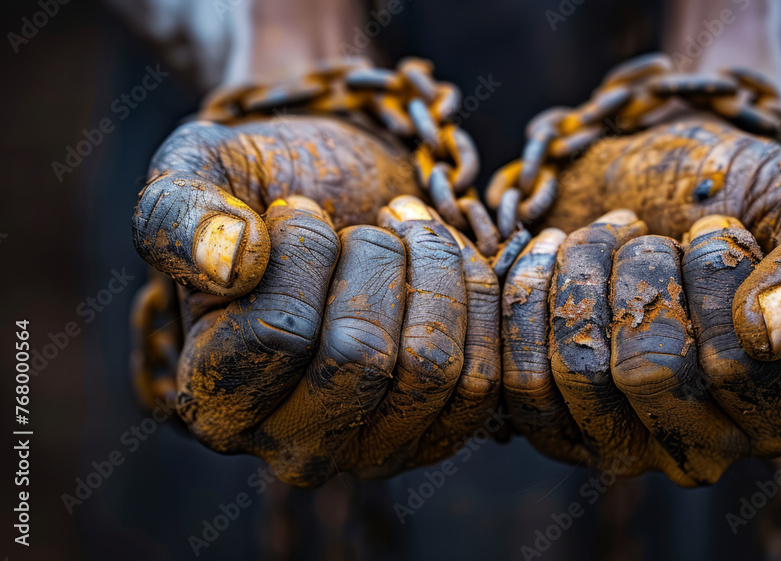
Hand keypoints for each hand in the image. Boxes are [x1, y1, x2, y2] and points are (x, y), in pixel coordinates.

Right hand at [132, 117, 499, 485]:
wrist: (348, 193)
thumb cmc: (264, 188)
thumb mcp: (195, 174)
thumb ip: (176, 216)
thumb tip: (229, 264)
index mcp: (214, 399)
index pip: (279, 334)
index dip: (304, 250)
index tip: (298, 211)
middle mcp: (292, 445)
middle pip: (361, 358)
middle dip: (373, 258)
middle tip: (361, 226)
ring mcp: (375, 448)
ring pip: (431, 366)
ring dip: (430, 269)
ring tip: (405, 234)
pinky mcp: (444, 433)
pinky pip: (487, 373)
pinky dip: (477, 293)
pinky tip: (445, 258)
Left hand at [502, 117, 780, 485]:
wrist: (641, 173)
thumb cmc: (735, 193)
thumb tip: (772, 333)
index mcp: (778, 413)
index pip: (738, 363)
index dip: (716, 275)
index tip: (714, 227)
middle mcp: (701, 446)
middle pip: (649, 371)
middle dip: (645, 270)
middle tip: (651, 235)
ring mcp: (620, 440)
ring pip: (579, 369)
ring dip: (585, 272)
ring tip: (607, 238)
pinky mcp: (551, 422)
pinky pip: (517, 377)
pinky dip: (528, 291)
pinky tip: (552, 251)